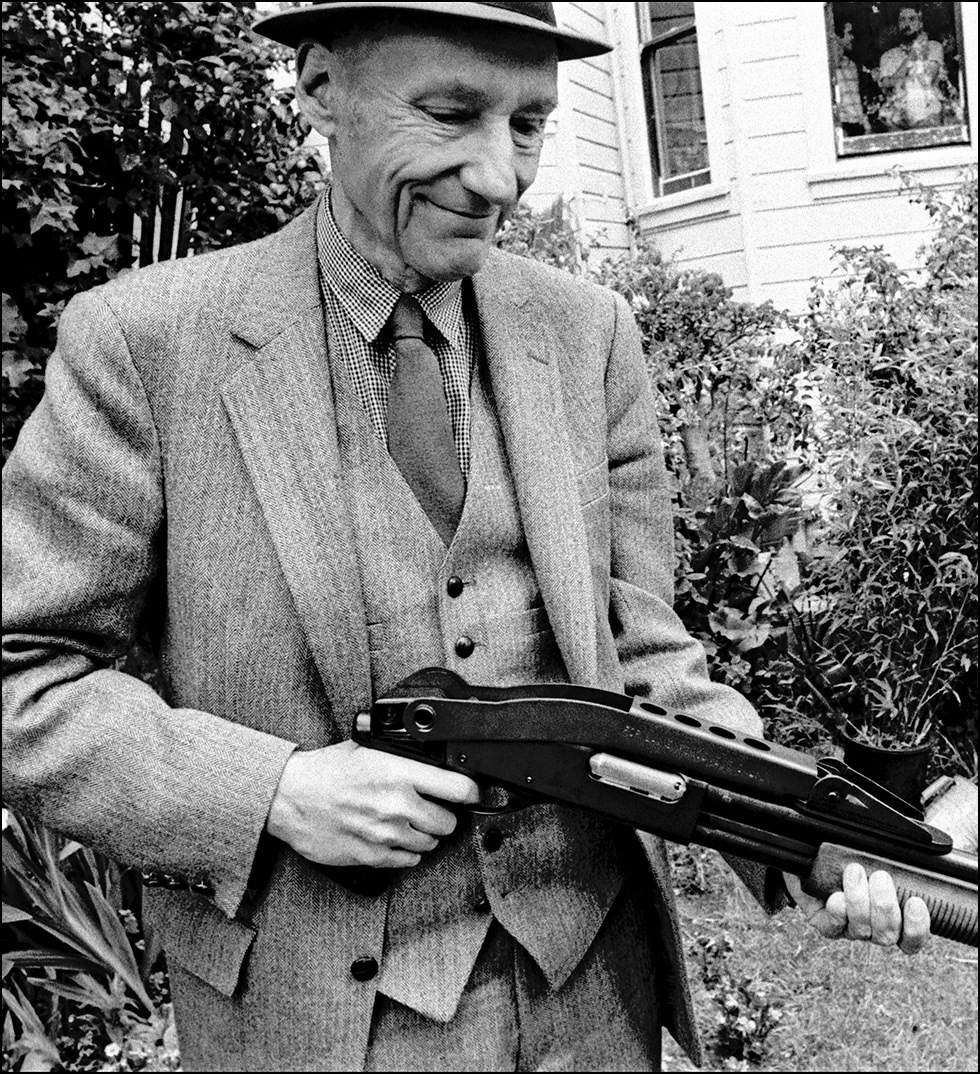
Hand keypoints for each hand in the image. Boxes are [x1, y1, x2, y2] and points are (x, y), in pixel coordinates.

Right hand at [266, 740, 480, 867]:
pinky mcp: (373, 857)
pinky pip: (409, 860)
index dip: (472, 791)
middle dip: (443, 814)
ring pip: (431, 843)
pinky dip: (406, 851)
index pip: (460, 788)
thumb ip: (405, 759)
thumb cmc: (326, 771)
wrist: (289, 797)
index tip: (473, 793)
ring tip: (406, 820)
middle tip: (429, 807)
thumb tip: (438, 763)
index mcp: (399, 772)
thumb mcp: (370, 750)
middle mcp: (397, 804)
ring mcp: (385, 834)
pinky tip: (392, 837)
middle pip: (449, 822)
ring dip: (424, 834)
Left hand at [784, 864, 929, 953]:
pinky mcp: (825, 923)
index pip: (913, 938)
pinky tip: (837, 896)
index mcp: (895, 918)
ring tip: (854, 872)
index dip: (918, 927)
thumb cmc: (855, 856)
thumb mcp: (880, 853)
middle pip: (888, 934)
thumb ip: (901, 853)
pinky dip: (837, 911)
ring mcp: (850, 928)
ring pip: (862, 929)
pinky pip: (833, 927)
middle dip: (885, 906)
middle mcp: (874, 928)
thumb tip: (927, 839)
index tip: (916, 902)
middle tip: (881, 876)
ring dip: (860, 901)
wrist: (814, 857)